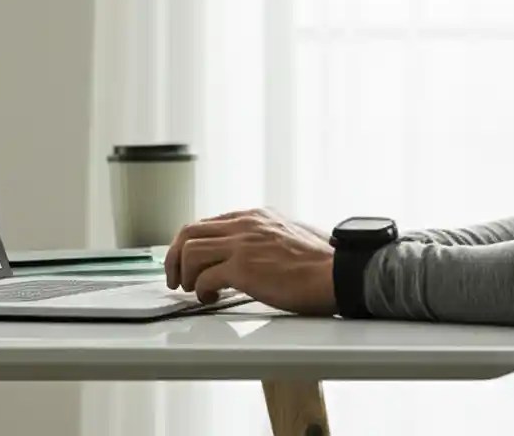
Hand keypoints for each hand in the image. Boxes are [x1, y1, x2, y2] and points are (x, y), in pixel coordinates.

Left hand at [164, 207, 336, 315]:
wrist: (338, 273)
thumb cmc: (322, 263)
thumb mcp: (291, 235)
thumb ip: (267, 238)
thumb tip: (254, 253)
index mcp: (257, 216)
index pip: (209, 223)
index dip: (192, 244)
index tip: (189, 261)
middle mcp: (246, 223)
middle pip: (189, 231)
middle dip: (175, 256)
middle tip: (176, 277)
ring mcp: (243, 243)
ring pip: (189, 250)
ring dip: (184, 273)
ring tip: (192, 289)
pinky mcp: (243, 267)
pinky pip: (204, 276)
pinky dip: (200, 289)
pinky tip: (209, 298)